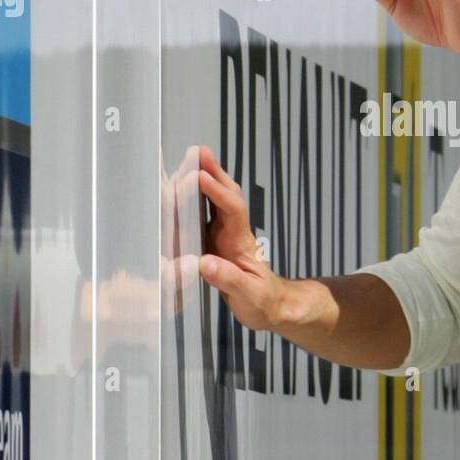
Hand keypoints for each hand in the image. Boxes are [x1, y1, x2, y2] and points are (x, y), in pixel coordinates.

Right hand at [191, 145, 285, 330]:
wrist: (272, 307)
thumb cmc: (262, 302)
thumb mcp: (248, 296)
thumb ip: (228, 279)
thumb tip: (203, 263)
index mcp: (241, 242)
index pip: (232, 210)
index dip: (217, 193)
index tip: (200, 177)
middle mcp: (234, 232)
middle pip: (228, 195)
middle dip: (214, 172)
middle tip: (198, 151)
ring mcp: (227, 235)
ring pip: (219, 199)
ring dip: (208, 178)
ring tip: (192, 157)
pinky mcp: (218, 241)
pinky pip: (208, 212)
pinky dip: (199, 196)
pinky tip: (187, 186)